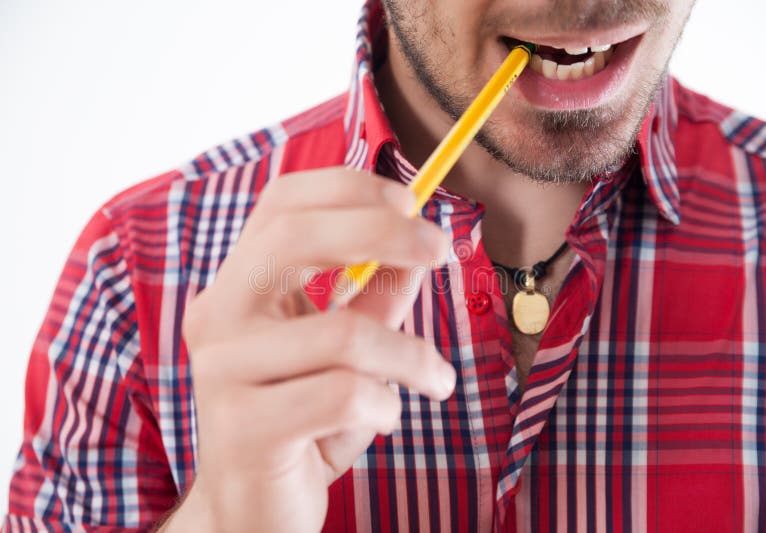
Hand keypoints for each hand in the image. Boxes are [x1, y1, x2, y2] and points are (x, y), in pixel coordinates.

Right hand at [158, 168, 454, 531]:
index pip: (281, 204)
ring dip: (411, 356)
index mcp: (238, 287)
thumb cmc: (304, 421)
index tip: (411, 203)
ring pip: (345, 334)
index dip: (349, 189)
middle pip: (293, 237)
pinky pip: (345, 396)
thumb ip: (374, 299)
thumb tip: (413, 251)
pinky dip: (386, 407)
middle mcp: (218, 318)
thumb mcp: (344, 352)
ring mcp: (223, 372)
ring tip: (436, 379)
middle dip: (383, 232)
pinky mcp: (244, 430)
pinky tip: (383, 419)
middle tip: (440, 251)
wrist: (255, 512)